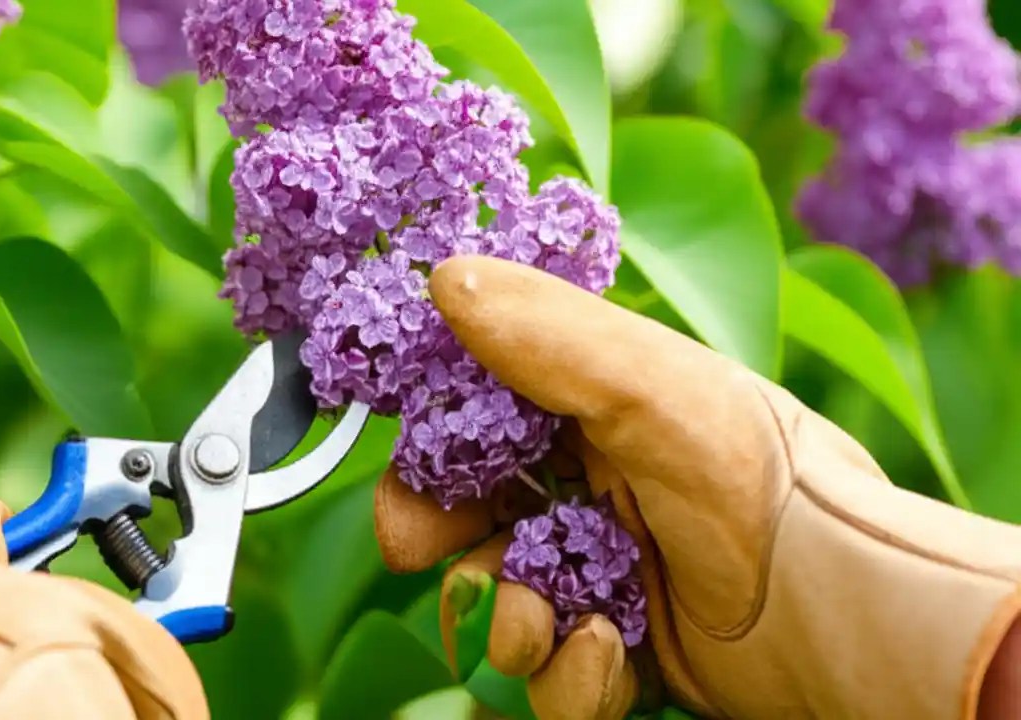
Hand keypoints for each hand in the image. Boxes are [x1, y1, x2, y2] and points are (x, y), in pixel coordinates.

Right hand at [375, 256, 1020, 719]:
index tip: (405, 490)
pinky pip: (551, 682)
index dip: (431, 464)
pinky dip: (568, 679)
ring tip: (554, 621)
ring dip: (510, 626)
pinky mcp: (622, 660)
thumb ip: (548, 335)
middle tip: (433, 560)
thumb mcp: (654, 389)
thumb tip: (445, 277)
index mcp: (593, 423)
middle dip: (449, 553)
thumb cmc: (759, 484)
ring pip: (500, 618)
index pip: (478, 436)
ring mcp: (605, 585)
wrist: (845, 614)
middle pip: (470, 534)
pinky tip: (611, 654)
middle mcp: (592, 503)